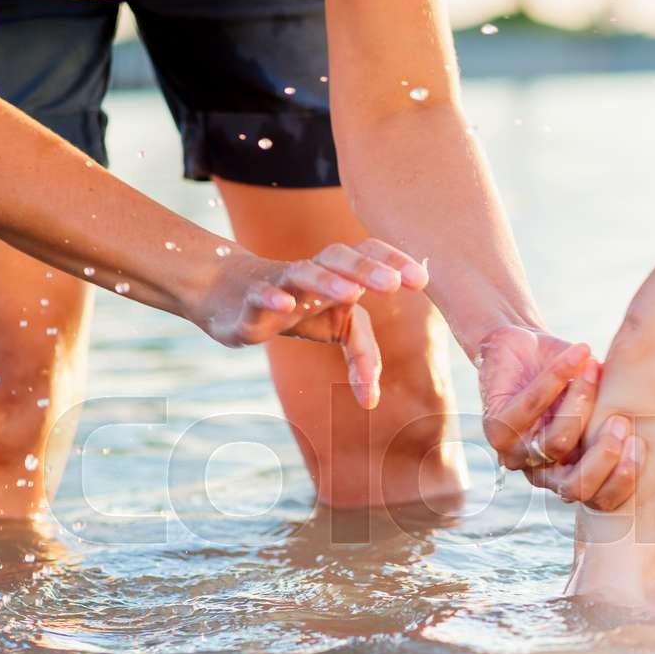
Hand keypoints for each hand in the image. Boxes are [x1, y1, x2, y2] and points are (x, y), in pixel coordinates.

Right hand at [194, 238, 428, 409]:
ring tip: (351, 293)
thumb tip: (372, 400)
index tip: (422, 280)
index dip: (394, 260)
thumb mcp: (337, 328)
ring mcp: (281, 283)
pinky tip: (285, 305)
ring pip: (304, 273)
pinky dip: (272, 297)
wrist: (232, 296)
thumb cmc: (299, 306)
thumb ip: (363, 354)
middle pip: (339, 258)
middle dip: (367, 268)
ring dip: (327, 280)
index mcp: (340, 272)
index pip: (368, 253)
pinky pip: (260, 294)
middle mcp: (313, 272)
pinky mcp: (251, 302)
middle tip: (394, 284)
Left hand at [477, 325, 641, 510]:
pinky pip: (531, 407)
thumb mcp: (609, 407)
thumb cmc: (576, 380)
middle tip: (620, 421)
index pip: (600, 500)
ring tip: (595, 368)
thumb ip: (632, 432)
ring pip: (558, 443)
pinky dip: (557, 378)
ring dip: (582, 401)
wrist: (527, 348)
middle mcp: (544, 474)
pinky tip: (578, 355)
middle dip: (603, 455)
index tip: (641, 444)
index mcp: (573, 476)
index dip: (623, 479)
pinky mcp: (495, 427)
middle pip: (576, 486)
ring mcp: (517, 454)